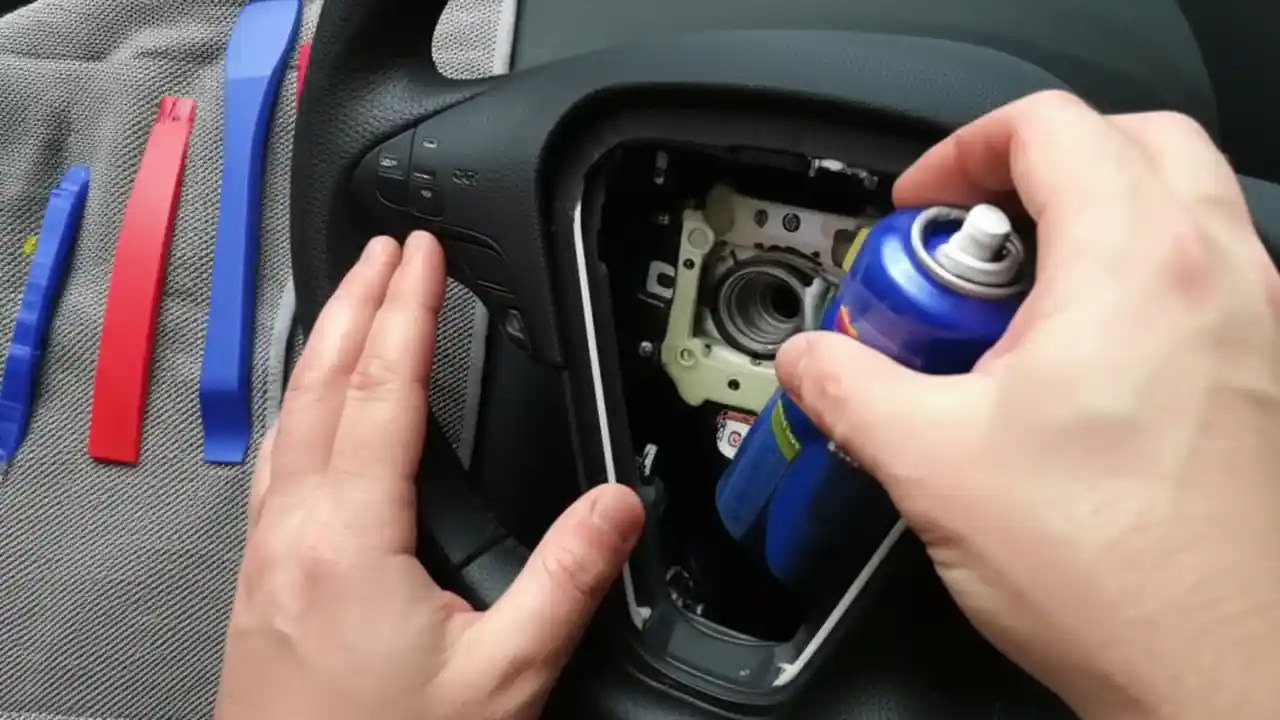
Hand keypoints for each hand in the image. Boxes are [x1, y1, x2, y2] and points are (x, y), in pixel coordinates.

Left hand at [215, 232, 644, 719]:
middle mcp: (293, 531)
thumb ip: (567, 580)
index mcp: (350, 537)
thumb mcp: (504, 676)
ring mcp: (266, 553)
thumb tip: (620, 506)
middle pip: (320, 383)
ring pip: (288, 416)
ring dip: (322, 345)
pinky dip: (300, 405)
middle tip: (385, 248)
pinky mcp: (260, 579)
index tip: (421, 254)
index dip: (405, 311)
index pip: (381, 389)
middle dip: (356, 303)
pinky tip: (311, 413)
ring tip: (350, 302)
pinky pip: (276, 460)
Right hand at [776, 91, 1279, 718]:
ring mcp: (1254, 325)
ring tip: (1009, 312)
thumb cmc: (1117, 574)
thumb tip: (808, 360)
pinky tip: (1065, 373)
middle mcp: (1216, 276)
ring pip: (1172, 205)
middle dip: (1030, 170)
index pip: (1048, 129)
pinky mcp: (1260, 376)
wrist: (1223, 673)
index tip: (917, 209)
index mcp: (1136, 267)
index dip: (960, 153)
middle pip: (1125, 142)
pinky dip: (1126, 282)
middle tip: (965, 244)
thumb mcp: (933, 463)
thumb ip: (848, 387)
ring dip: (1083, 224)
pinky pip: (1196, 278)